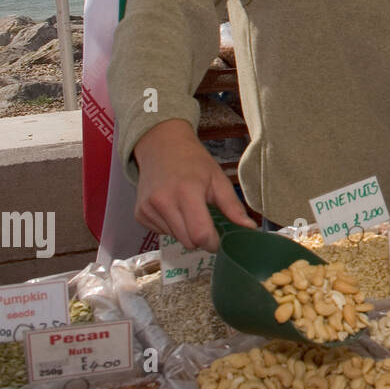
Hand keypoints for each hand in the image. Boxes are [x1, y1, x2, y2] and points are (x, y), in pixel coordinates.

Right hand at [131, 119, 256, 251]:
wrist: (161, 146)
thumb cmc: (194, 162)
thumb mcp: (218, 179)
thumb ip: (233, 206)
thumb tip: (250, 228)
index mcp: (187, 192)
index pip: (200, 234)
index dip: (213, 242)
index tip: (219, 238)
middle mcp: (163, 202)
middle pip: (188, 241)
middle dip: (200, 237)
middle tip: (205, 219)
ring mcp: (147, 209)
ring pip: (175, 238)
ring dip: (185, 231)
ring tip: (187, 208)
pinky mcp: (139, 214)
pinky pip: (161, 233)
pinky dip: (171, 226)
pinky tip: (173, 208)